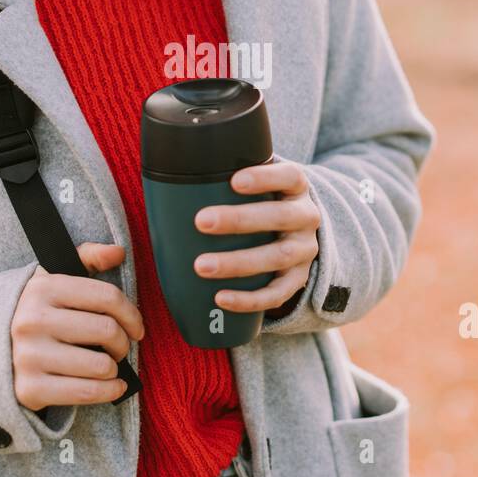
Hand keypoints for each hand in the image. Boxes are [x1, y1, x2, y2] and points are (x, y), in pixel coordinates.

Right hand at [11, 245, 143, 409]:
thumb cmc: (36, 314)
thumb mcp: (52, 279)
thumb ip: (87, 258)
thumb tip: (118, 251)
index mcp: (42, 289)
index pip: (107, 297)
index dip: (131, 313)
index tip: (136, 327)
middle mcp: (32, 321)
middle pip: (107, 331)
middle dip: (123, 343)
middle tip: (120, 348)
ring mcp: (28, 356)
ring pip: (101, 365)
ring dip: (114, 368)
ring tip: (107, 365)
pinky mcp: (29, 389)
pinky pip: (87, 392)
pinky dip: (109, 391)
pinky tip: (112, 385)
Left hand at [193, 161, 320, 313]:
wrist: (294, 235)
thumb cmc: (262, 204)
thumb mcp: (259, 188)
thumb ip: (228, 181)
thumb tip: (171, 180)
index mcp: (296, 189)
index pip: (289, 177)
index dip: (265, 178)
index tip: (234, 181)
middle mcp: (306, 217)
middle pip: (279, 216)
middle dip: (239, 220)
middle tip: (202, 221)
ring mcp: (305, 251)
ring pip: (277, 257)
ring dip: (238, 262)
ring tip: (201, 266)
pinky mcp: (297, 280)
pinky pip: (277, 294)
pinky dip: (249, 299)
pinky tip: (221, 298)